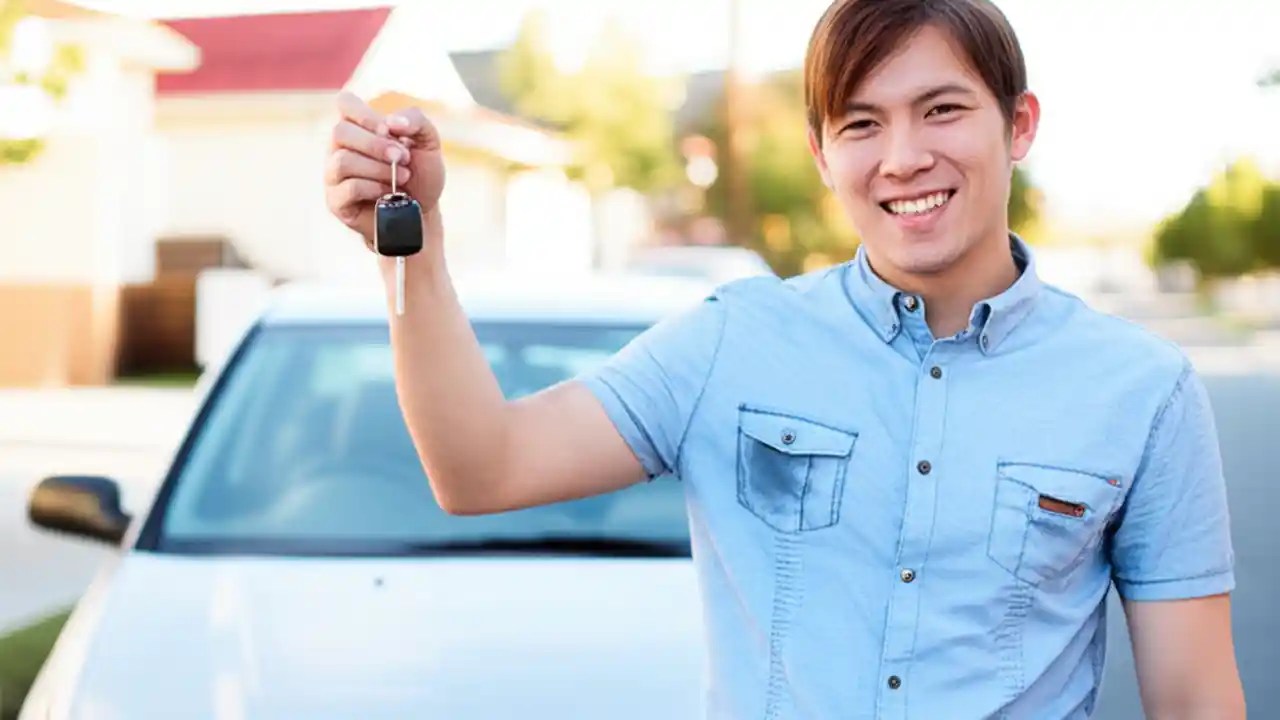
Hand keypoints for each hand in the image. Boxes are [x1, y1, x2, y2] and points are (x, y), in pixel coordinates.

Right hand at [325, 91, 445, 245]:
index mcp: (358, 127)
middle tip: (403, 158)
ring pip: (343, 161)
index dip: (365, 114)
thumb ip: (415, 121)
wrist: (423, 211)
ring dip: (378, 168)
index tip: (388, 130)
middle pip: (341, 132)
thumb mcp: (428, 142)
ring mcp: (334, 174)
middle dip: (376, 145)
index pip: (344, 103)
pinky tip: (388, 192)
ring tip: (402, 177)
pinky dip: (373, 187)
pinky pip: (348, 188)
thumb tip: (391, 122)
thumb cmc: (421, 173)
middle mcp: (340, 147)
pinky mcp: (336, 201)